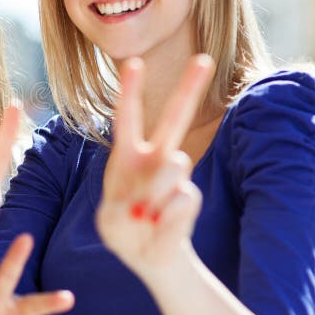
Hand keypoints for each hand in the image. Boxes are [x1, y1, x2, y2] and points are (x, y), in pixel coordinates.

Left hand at [96, 54, 214, 274]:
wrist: (147, 255)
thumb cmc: (123, 230)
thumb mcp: (110, 221)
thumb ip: (126, 209)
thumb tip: (162, 199)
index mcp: (127, 155)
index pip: (128, 117)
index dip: (130, 92)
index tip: (134, 62)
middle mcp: (155, 158)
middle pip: (175, 118)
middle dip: (189, 89)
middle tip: (204, 58)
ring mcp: (175, 176)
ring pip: (175, 163)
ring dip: (155, 191)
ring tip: (143, 214)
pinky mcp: (189, 197)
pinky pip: (182, 197)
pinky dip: (166, 217)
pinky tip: (158, 224)